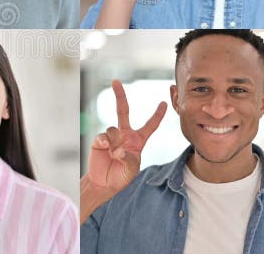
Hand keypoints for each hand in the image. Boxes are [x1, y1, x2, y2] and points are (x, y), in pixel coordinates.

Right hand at [86, 80, 165, 194]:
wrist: (104, 182)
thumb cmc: (121, 176)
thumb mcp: (131, 170)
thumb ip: (128, 159)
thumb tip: (118, 149)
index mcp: (138, 140)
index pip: (150, 125)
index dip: (157, 115)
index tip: (164, 103)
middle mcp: (124, 135)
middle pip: (122, 111)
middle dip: (120, 95)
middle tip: (115, 81)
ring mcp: (111, 137)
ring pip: (112, 128)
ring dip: (113, 141)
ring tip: (113, 155)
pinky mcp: (99, 141)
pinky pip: (101, 136)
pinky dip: (103, 143)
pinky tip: (104, 150)